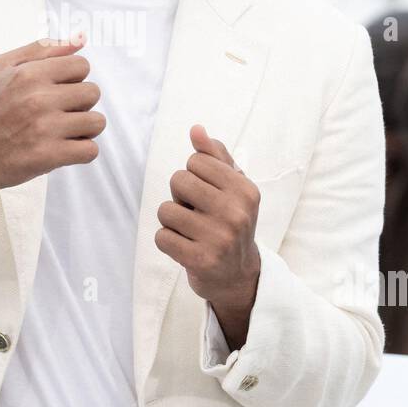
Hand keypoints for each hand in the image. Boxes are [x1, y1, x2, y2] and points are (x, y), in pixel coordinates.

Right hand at [0, 35, 102, 211]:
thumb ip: (43, 48)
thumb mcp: (3, 67)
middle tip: (58, 113)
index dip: (72, 79)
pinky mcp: (48, 156)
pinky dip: (81, 151)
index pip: (82, 65)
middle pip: (93, 93)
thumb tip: (81, 38)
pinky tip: (63, 148)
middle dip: (80, 104)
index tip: (56, 90)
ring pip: (96, 122)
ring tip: (61, 132)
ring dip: (83, 129)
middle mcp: (38, 98)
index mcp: (29, 74)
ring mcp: (44, 128)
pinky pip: (90, 150)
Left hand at [155, 125, 261, 343]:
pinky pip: (161, 236)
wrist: (238, 276)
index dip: (194, 176)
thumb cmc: (231, 224)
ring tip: (190, 231)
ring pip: (165, 210)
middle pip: (178, 180)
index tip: (207, 195)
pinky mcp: (200, 260)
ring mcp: (219, 238)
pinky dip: (167, 241)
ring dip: (172, 221)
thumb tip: (196, 130)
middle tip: (196, 214)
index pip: (195, 160)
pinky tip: (185, 247)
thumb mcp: (232, 188)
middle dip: (180, 196)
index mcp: (245, 189)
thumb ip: (215, 157)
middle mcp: (236, 212)